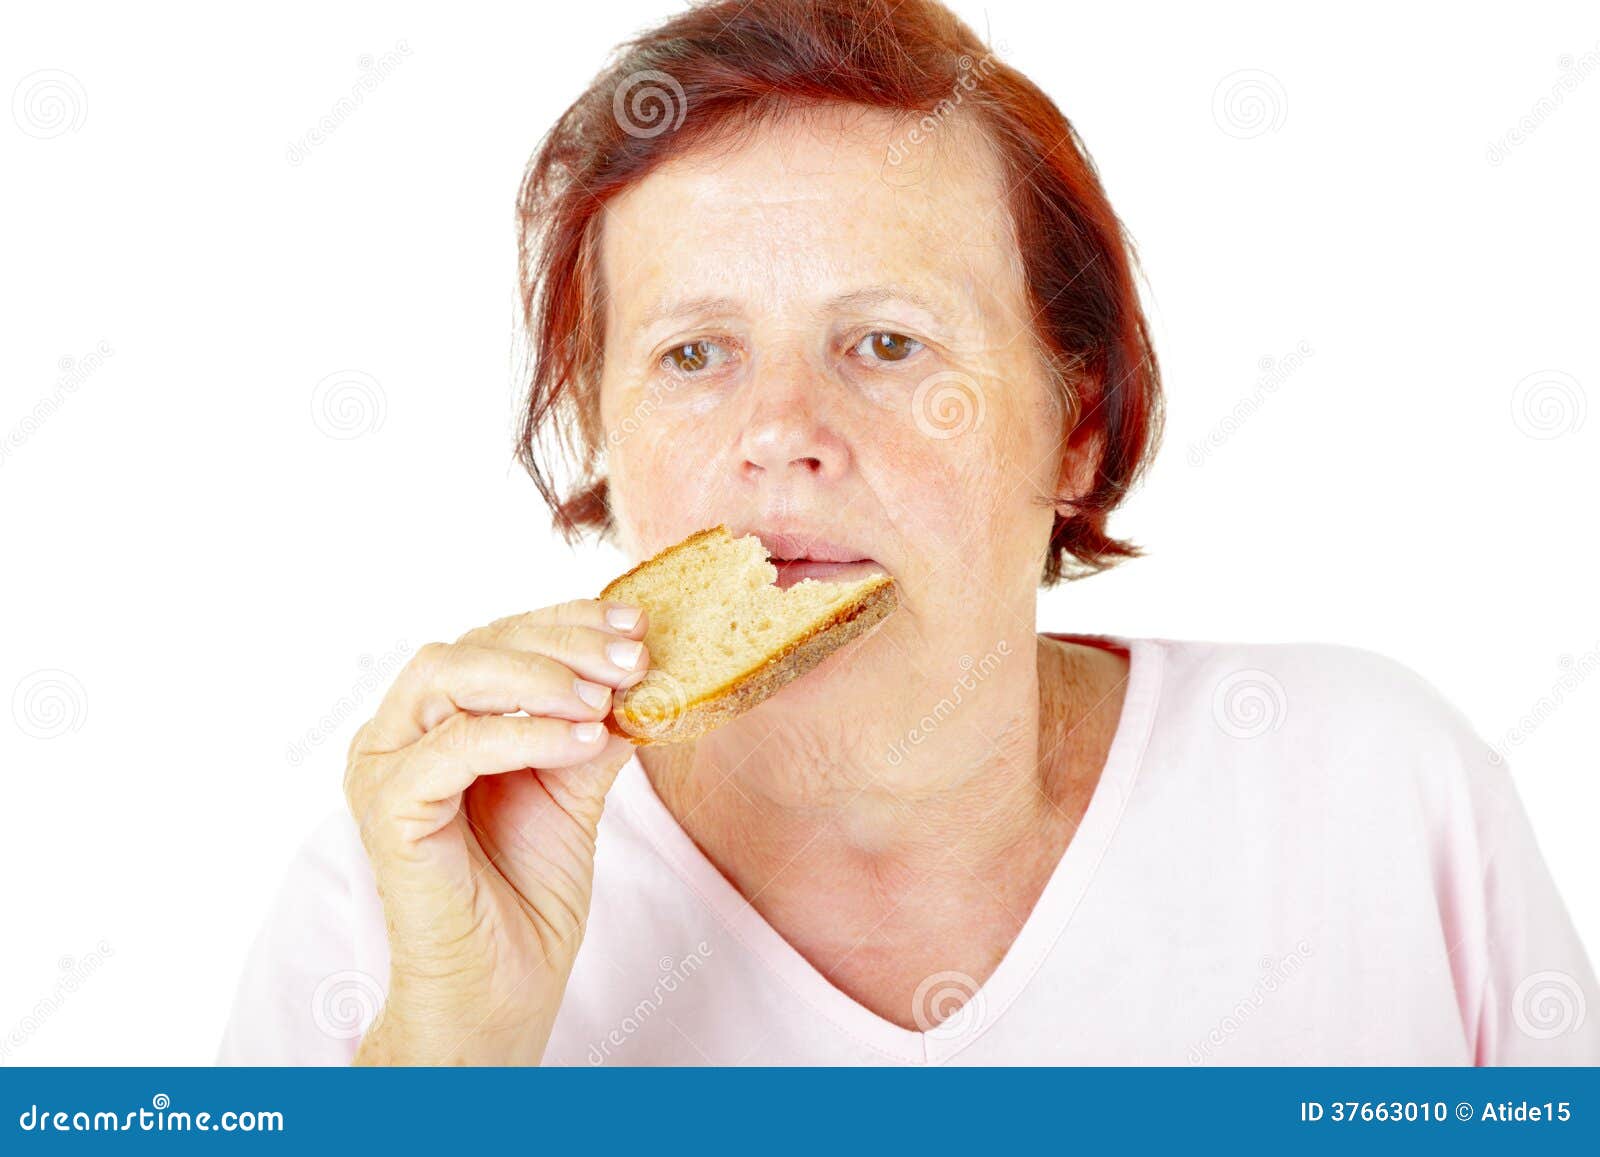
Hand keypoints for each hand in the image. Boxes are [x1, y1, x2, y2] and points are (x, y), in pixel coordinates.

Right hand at [342, 599, 650, 1063]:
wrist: (503, 987)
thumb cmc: (528, 891)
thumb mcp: (574, 787)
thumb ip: (591, 726)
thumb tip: (638, 669)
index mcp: (438, 719)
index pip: (496, 639)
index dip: (565, 622)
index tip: (635, 624)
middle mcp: (399, 732)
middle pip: (469, 645)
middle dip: (558, 642)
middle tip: (630, 658)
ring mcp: (384, 767)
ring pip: (447, 677)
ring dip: (536, 678)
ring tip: (602, 701)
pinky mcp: (387, 808)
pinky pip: (452, 746)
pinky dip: (522, 734)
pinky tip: (583, 741)